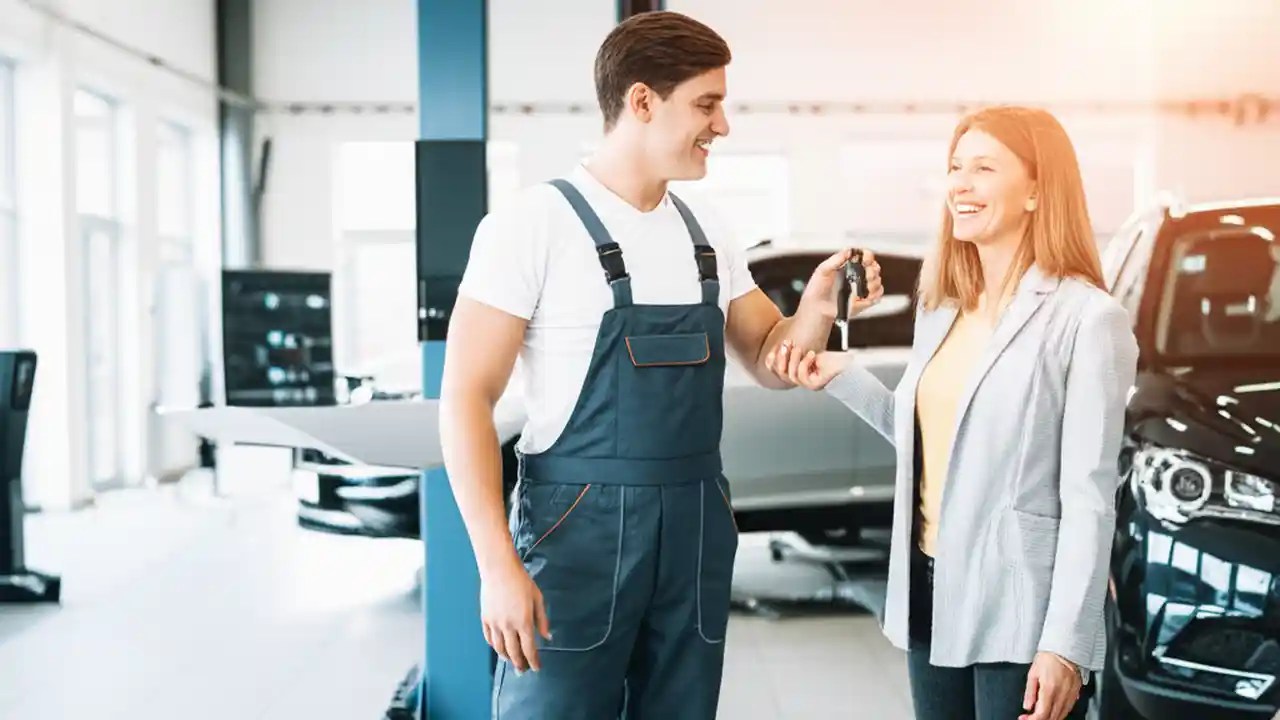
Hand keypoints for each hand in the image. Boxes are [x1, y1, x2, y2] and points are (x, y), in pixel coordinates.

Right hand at [481, 558, 550, 672]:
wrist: (499, 569)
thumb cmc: (521, 581)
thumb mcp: (538, 599)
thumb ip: (542, 620)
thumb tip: (547, 636)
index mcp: (524, 622)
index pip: (529, 648)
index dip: (533, 661)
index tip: (536, 667)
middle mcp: (508, 626)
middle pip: (514, 652)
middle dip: (520, 663)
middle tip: (523, 670)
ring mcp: (495, 623)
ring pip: (500, 648)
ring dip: (506, 657)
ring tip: (511, 660)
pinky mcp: (485, 618)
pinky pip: (489, 638)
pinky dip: (494, 646)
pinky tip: (499, 647)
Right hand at [765, 347, 853, 389]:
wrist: (846, 363)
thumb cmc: (831, 357)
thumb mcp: (809, 349)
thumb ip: (796, 348)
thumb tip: (785, 338)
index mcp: (795, 371)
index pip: (776, 370)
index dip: (772, 360)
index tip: (774, 348)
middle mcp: (800, 379)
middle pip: (781, 373)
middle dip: (781, 357)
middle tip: (786, 343)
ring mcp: (807, 383)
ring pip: (791, 375)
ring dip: (793, 359)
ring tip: (799, 348)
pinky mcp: (814, 385)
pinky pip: (802, 376)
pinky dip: (805, 363)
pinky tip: (811, 354)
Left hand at [798, 248, 884, 320]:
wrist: (817, 307)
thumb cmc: (817, 288)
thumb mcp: (823, 270)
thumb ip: (836, 259)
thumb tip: (848, 250)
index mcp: (850, 264)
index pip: (865, 256)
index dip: (868, 256)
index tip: (865, 261)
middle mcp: (858, 275)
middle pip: (875, 268)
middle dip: (872, 272)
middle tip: (865, 276)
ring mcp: (862, 288)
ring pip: (877, 282)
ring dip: (872, 285)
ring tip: (861, 290)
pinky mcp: (864, 300)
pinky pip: (877, 296)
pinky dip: (874, 296)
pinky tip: (864, 298)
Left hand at [1020, 652, 1082, 719]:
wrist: (1066, 648)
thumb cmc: (1049, 657)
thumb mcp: (1033, 673)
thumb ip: (1030, 692)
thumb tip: (1027, 706)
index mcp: (1050, 689)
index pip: (1042, 714)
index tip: (1025, 719)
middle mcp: (1062, 694)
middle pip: (1052, 717)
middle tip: (1030, 717)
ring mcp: (1071, 695)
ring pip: (1061, 715)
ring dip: (1050, 718)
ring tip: (1039, 714)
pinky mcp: (1076, 693)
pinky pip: (1068, 709)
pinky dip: (1059, 713)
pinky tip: (1052, 710)